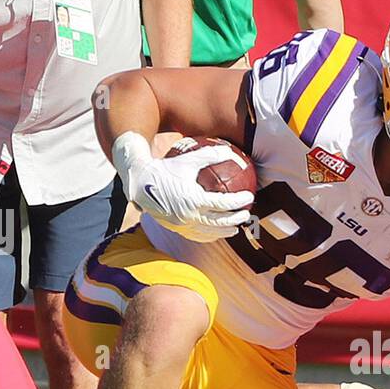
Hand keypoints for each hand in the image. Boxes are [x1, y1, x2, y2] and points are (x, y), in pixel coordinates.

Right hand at [128, 145, 252, 241]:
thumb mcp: (188, 160)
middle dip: (236, 218)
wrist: (140, 184)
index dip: (238, 201)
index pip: (222, 203)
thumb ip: (210, 156)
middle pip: (219, 221)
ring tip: (236, 227)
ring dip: (225, 231)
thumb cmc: (165, 169)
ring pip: (209, 232)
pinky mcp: (177, 230)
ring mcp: (183, 225)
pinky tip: (217, 231)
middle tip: (246, 213)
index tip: (249, 196)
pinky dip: (210, 235)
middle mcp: (189, 216)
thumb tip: (230, 152)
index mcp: (193, 199)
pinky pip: (197, 236)